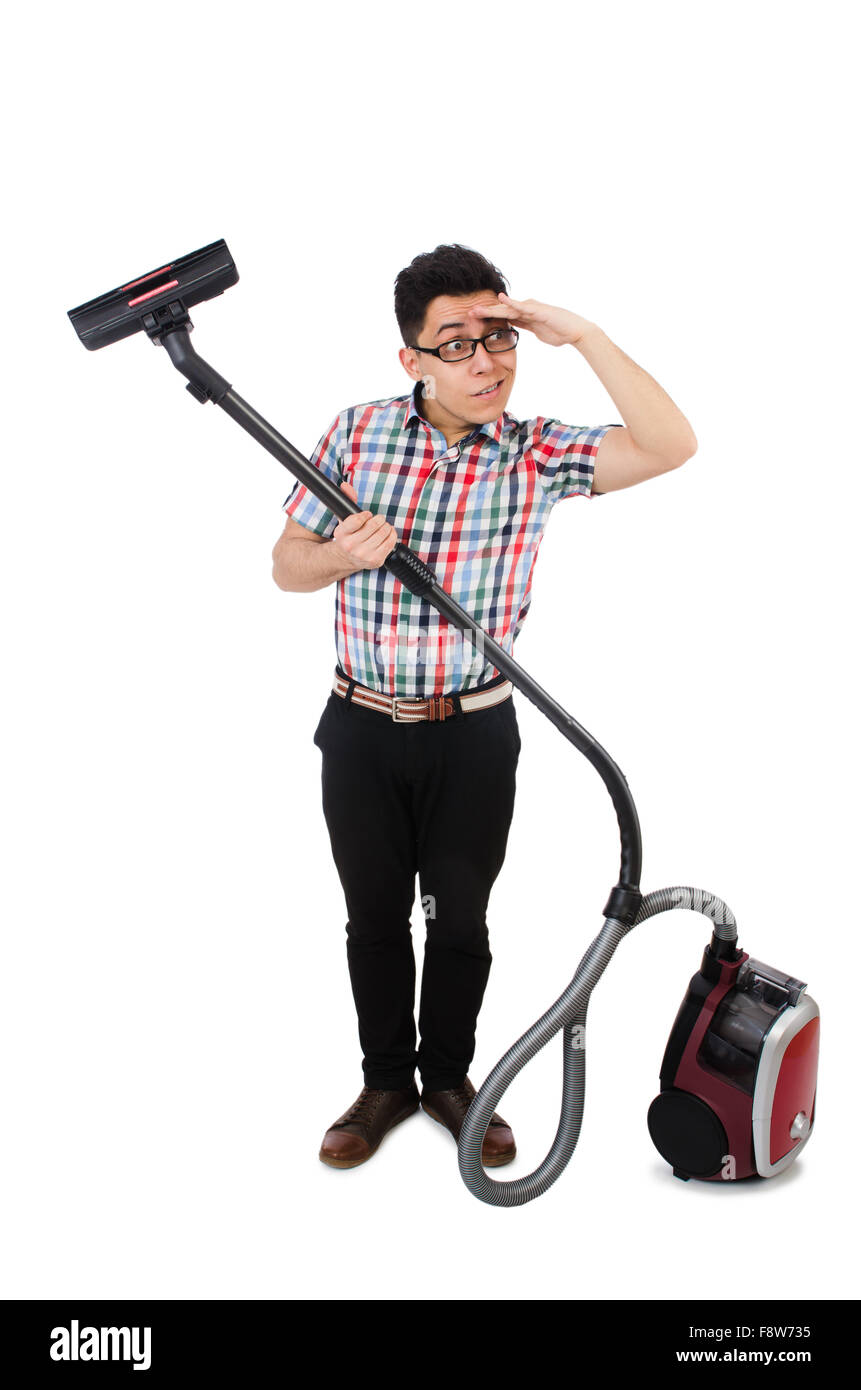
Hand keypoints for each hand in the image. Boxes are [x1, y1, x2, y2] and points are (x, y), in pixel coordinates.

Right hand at [332, 481, 398, 569]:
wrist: (347, 558)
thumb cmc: (349, 536)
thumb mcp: (344, 519)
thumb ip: (347, 500)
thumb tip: (345, 485)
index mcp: (341, 533)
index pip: (358, 519)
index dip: (366, 515)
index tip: (367, 515)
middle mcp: (350, 545)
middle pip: (373, 525)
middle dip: (378, 519)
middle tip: (378, 520)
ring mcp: (363, 554)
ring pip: (383, 532)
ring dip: (386, 526)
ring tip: (382, 527)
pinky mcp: (375, 560)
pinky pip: (390, 542)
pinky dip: (392, 534)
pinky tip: (387, 533)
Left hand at [469, 293, 595, 347]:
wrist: (576, 332)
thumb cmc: (560, 332)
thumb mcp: (536, 331)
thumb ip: (525, 326)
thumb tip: (514, 326)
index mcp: (525, 316)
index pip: (503, 316)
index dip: (488, 317)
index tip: (473, 319)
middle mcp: (527, 309)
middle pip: (502, 310)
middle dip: (485, 311)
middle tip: (468, 311)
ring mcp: (533, 308)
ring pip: (508, 308)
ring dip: (492, 308)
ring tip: (476, 308)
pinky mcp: (539, 310)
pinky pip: (523, 306)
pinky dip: (512, 303)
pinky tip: (501, 299)